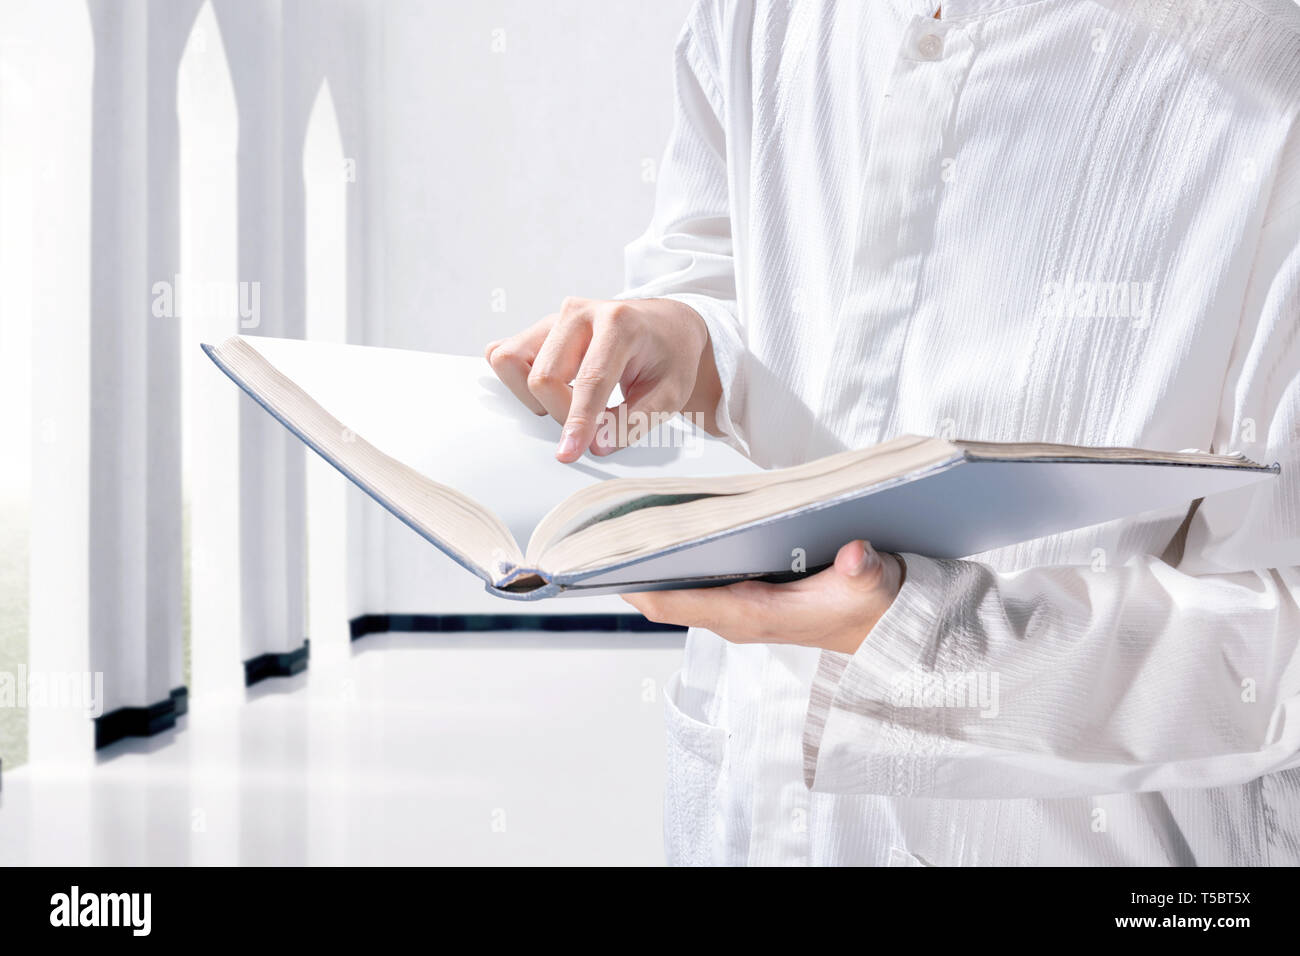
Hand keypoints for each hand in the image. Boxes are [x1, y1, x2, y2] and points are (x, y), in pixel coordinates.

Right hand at [484, 296, 721, 461]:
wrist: (666, 326)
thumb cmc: (670, 357)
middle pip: (543, 376)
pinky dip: (520, 381)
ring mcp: (554, 317)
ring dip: (536, 397)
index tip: (568, 453)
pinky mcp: (538, 327)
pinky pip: (504, 356)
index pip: (590, 380)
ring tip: (572, 400)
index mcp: (620, 323)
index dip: (577, 422)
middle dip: (562, 412)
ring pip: (512, 363)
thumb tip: (596, 446)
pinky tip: (555, 387)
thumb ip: (634, 422)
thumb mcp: (670, 395)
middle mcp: (580, 313)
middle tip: (594, 420)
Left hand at [622, 540, 904, 654]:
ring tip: (617, 518)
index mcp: (752, 615)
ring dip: (649, 560)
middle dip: (631, 565)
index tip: (600, 561)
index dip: (636, 583)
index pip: (677, 603)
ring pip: (675, 587)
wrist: (884, 626)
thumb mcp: (875, 586)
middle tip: (596, 526)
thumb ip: (866, 572)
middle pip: (664, 594)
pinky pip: (693, 580)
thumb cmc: (870, 608)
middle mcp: (734, 615)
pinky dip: (675, 557)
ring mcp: (735, 608)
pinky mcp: (743, 598)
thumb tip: (857, 556)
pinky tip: (663, 524)